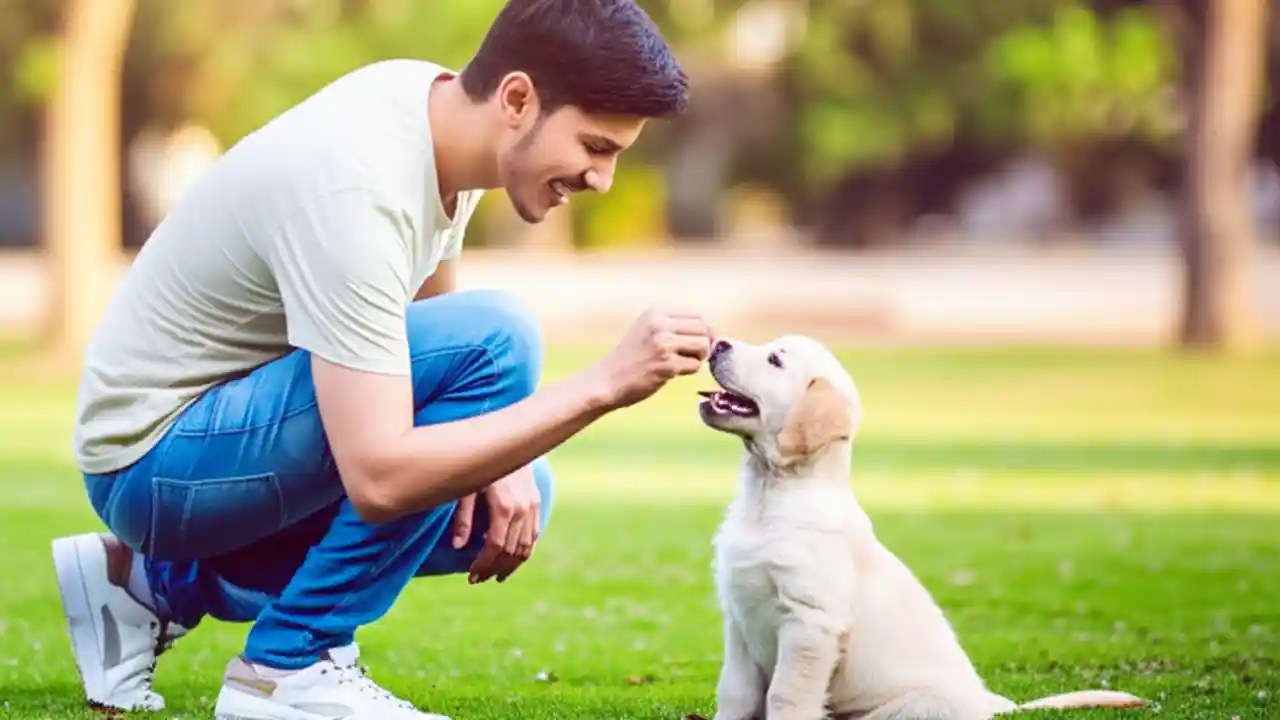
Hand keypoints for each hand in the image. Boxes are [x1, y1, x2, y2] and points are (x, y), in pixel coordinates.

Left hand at [454, 465, 541, 583]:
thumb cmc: (479, 464)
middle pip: (511, 551)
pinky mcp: (536, 502)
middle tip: (479, 579)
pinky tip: (512, 559)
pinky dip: (525, 551)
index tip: (471, 576)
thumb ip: (462, 518)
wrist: (506, 441)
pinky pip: (534, 534)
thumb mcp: (465, 487)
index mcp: (503, 506)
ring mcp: (532, 506)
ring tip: (496, 575)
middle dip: (494, 568)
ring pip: (526, 547)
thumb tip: (458, 547)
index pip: (495, 546)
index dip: (483, 565)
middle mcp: (522, 509)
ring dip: (511, 565)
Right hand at [593, 308, 712, 409]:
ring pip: (703, 345)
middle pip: (703, 328)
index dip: (703, 330)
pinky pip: (694, 365)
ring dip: (697, 357)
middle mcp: (659, 325)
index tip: (696, 344)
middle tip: (690, 356)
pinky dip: (688, 371)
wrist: (607, 380)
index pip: (696, 315)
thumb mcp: (647, 331)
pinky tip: (671, 372)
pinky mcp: (666, 364)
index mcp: (655, 313)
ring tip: (680, 363)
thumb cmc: (630, 359)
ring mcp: (663, 344)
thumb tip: (713, 332)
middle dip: (703, 343)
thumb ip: (673, 327)